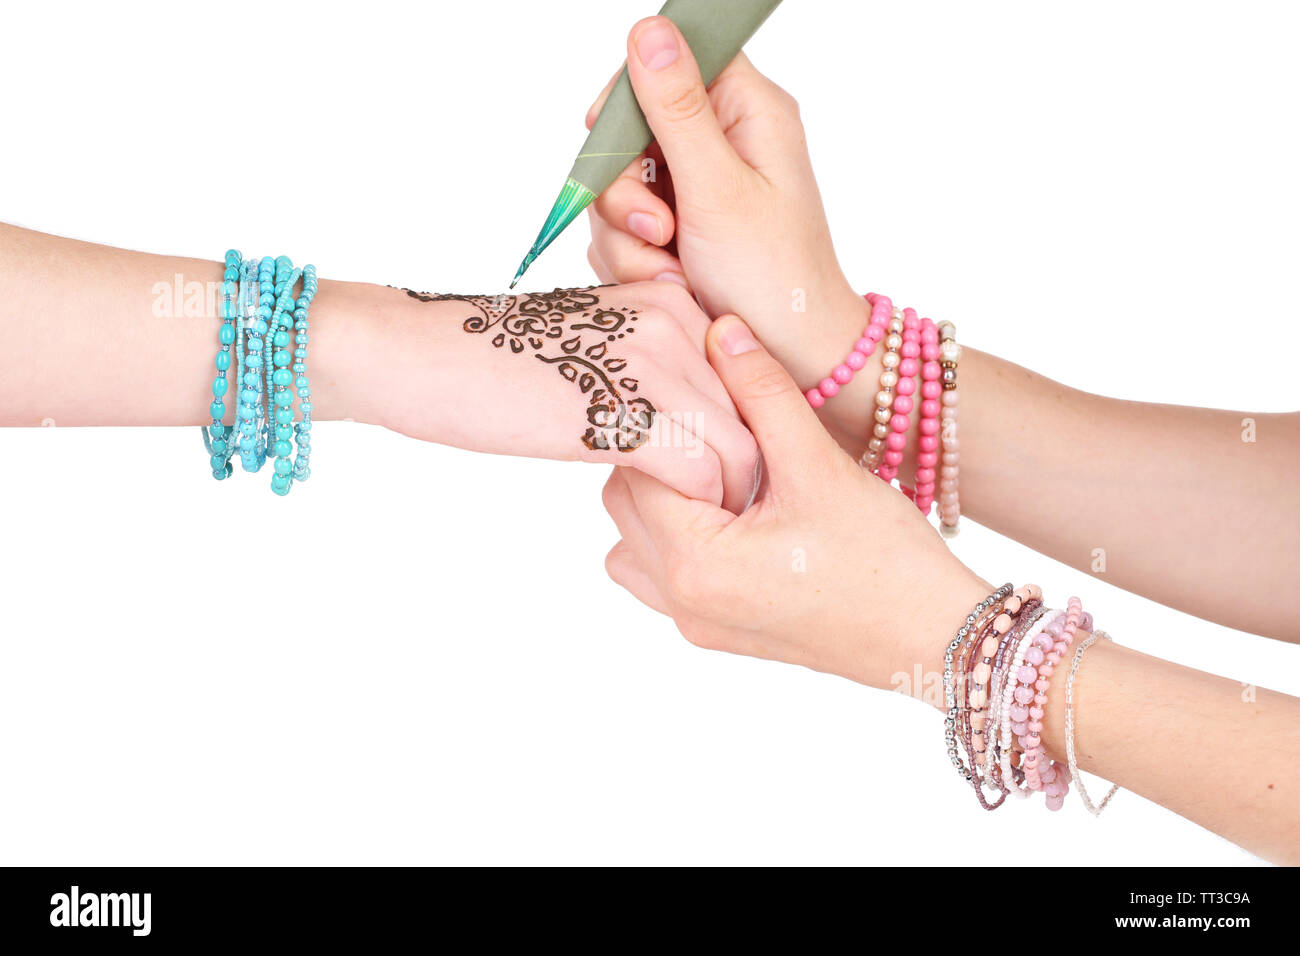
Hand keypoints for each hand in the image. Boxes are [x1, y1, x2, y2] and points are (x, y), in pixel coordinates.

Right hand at [357, 280, 758, 512]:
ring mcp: (655, 363)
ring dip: (723, 503)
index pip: (744, 381)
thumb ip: (643, 368)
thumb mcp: (585, 345)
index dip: (740, 439)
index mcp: (669, 300)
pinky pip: (699, 476)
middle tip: (721, 521)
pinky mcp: (627, 411)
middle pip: (753, 417)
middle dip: (744, 477)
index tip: (725, 483)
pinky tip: (659, 529)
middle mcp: (675, 321)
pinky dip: (691, 514)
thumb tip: (680, 426)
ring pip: (739, 452)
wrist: (415, 353)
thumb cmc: (487, 359)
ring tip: (697, 534)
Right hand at [583, 16, 867, 391]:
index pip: (673, 59)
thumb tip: (648, 29)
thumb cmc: (773, 277)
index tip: (608, 136)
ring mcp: (694, 190)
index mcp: (747, 113)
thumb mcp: (720, 189)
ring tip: (671, 270)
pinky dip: (635, 262)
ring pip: (617, 189)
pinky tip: (669, 285)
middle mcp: (720, 143)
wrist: (792, 360)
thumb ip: (678, 110)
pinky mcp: (676, 233)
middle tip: (658, 229)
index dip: (630, 94)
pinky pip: (622, 231)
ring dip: (631, 237)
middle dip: (626, 189)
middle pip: (631, 130)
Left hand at [601, 314, 988, 691]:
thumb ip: (761, 391)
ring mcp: (696, 623)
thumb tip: (719, 329)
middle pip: (624, 503)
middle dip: (663, 458)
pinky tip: (737, 511)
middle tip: (719, 429)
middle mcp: (681, 601)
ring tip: (728, 472)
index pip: (636, 468)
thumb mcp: (817, 464)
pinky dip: (681, 537)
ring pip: (635, 541)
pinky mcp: (717, 632)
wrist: (931, 635)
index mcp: (694, 562)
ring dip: (665, 499)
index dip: (667, 422)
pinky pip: (664, 575)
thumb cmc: (884, 558)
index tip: (702, 391)